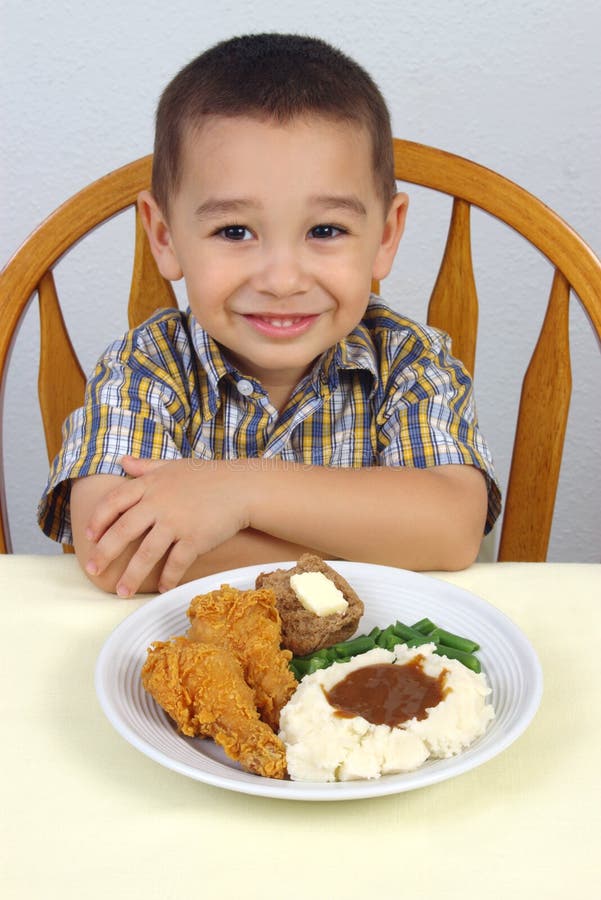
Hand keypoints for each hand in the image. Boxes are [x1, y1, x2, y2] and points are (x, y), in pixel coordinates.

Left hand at [84, 456, 250, 595]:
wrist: (241, 487)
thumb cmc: (206, 476)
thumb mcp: (172, 466)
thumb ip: (145, 466)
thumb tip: (122, 461)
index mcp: (150, 485)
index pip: (114, 502)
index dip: (98, 520)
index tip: (89, 536)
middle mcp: (158, 504)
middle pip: (123, 531)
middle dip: (105, 553)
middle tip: (93, 569)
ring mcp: (176, 523)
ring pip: (146, 553)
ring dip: (131, 575)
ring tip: (121, 592)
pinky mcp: (195, 539)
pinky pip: (176, 563)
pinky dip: (168, 578)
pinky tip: (162, 589)